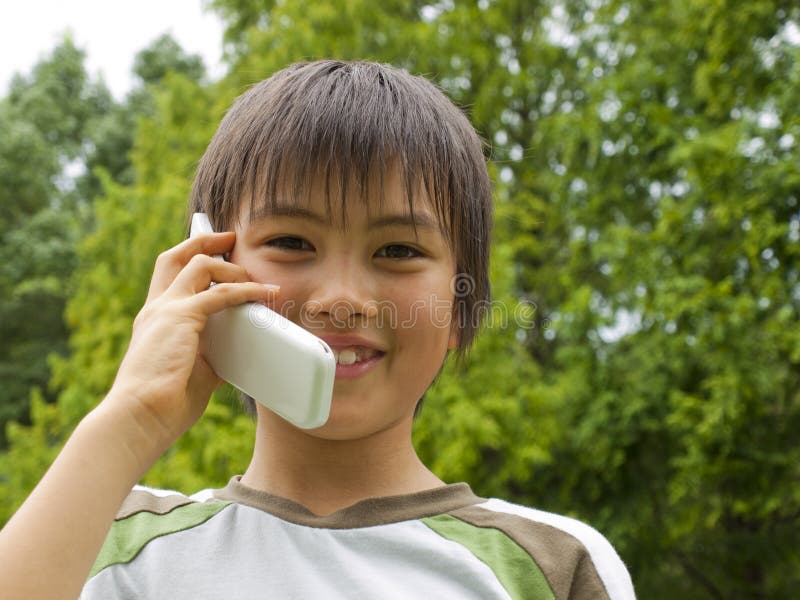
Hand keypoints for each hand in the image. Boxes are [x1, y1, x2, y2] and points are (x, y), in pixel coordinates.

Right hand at [106, 231, 277, 452]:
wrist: (140, 417)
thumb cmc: (164, 405)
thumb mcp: (193, 373)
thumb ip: (210, 357)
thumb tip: (236, 356)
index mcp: (154, 319)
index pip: (168, 275)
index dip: (189, 257)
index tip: (215, 253)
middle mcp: (156, 308)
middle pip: (176, 256)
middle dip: (204, 242)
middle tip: (231, 239)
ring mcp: (166, 310)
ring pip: (201, 266)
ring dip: (233, 269)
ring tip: (257, 281)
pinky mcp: (181, 318)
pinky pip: (221, 293)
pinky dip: (246, 290)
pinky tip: (265, 294)